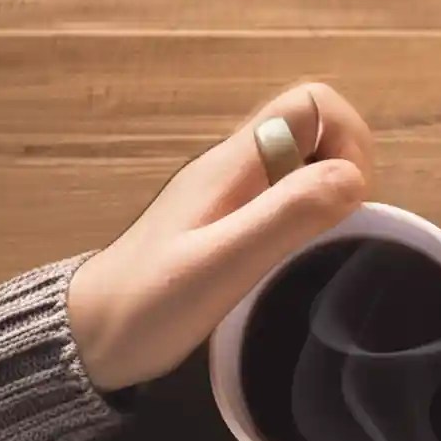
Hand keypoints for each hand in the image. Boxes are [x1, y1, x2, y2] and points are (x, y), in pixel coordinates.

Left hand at [68, 83, 372, 389]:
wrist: (88, 338)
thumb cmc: (150, 303)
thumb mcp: (221, 264)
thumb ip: (286, 216)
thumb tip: (353, 177)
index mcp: (234, 162)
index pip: (311, 102)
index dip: (348, 140)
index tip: (349, 199)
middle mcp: (236, 166)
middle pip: (316, 128)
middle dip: (346, 170)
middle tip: (339, 228)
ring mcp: (232, 192)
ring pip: (305, 163)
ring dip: (329, 196)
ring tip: (319, 248)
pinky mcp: (229, 221)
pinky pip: (287, 196)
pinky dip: (309, 218)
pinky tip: (296, 260)